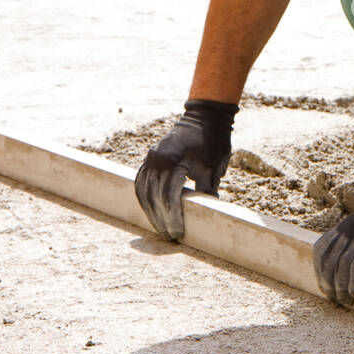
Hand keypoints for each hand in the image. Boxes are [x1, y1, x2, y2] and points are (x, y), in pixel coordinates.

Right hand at [134, 99, 237, 240]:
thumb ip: (206, 190)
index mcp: (173, 162)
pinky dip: (144, 197)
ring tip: (160, 227)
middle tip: (169, 236)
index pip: (168, 197)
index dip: (172, 218)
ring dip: (150, 211)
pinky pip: (141, 181)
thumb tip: (206, 212)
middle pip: (153, 197)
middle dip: (161, 219)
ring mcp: (151, 158)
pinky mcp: (150, 158)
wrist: (205, 117)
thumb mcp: (213, 168)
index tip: (178, 233)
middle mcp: (157, 160)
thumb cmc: (212, 142)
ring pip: (144, 191)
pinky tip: (149, 210)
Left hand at [312, 171, 353, 306]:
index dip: (320, 272)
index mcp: (347, 225)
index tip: (326, 287)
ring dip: (343, 288)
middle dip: (330, 285)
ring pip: (342, 268)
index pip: (321, 251)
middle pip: (329, 263)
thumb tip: (351, 267)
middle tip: (338, 300)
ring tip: (349, 300)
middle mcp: (350, 230)